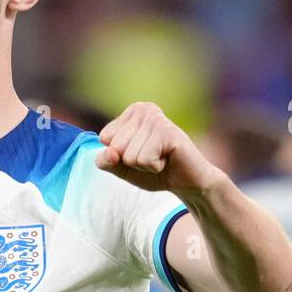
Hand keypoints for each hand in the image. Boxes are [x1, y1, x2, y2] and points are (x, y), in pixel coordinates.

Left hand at [94, 102, 221, 194]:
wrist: (186, 182)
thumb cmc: (154, 171)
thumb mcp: (121, 168)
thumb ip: (106, 161)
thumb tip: (110, 152)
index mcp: (131, 112)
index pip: (104, 138)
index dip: (119, 155)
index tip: (140, 153)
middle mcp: (144, 109)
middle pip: (115, 147)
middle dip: (132, 161)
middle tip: (153, 157)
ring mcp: (156, 118)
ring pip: (129, 155)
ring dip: (144, 165)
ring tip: (161, 158)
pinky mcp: (168, 131)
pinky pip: (144, 159)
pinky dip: (154, 167)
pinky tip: (168, 159)